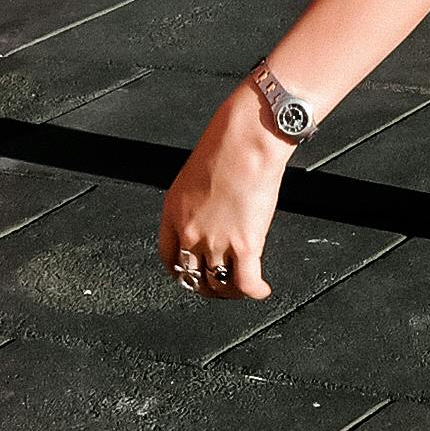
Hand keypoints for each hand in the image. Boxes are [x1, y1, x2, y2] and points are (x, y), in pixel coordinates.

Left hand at [157, 87, 292, 301]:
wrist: (247, 139)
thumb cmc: (225, 145)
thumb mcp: (194, 177)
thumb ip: (196, 205)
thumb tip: (210, 219)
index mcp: (173, 212)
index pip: (168, 258)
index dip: (182, 272)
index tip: (193, 273)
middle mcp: (190, 231)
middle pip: (193, 276)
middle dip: (207, 285)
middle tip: (219, 285)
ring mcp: (216, 241)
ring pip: (220, 285)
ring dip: (231, 291)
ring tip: (242, 286)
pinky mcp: (244, 244)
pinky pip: (246, 284)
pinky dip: (255, 291)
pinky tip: (261, 289)